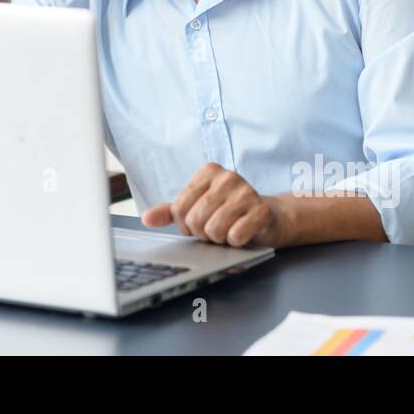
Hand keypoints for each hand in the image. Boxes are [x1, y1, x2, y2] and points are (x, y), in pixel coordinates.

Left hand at [140, 163, 289, 248]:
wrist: (267, 217)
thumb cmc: (227, 212)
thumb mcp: (196, 207)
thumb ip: (170, 211)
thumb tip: (147, 218)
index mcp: (209, 171)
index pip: (178, 208)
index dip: (185, 225)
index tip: (199, 222)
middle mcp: (228, 177)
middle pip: (195, 220)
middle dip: (202, 233)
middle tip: (215, 229)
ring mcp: (247, 192)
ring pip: (214, 229)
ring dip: (219, 239)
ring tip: (228, 230)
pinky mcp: (261, 210)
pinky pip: (236, 236)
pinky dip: (236, 242)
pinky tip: (243, 233)